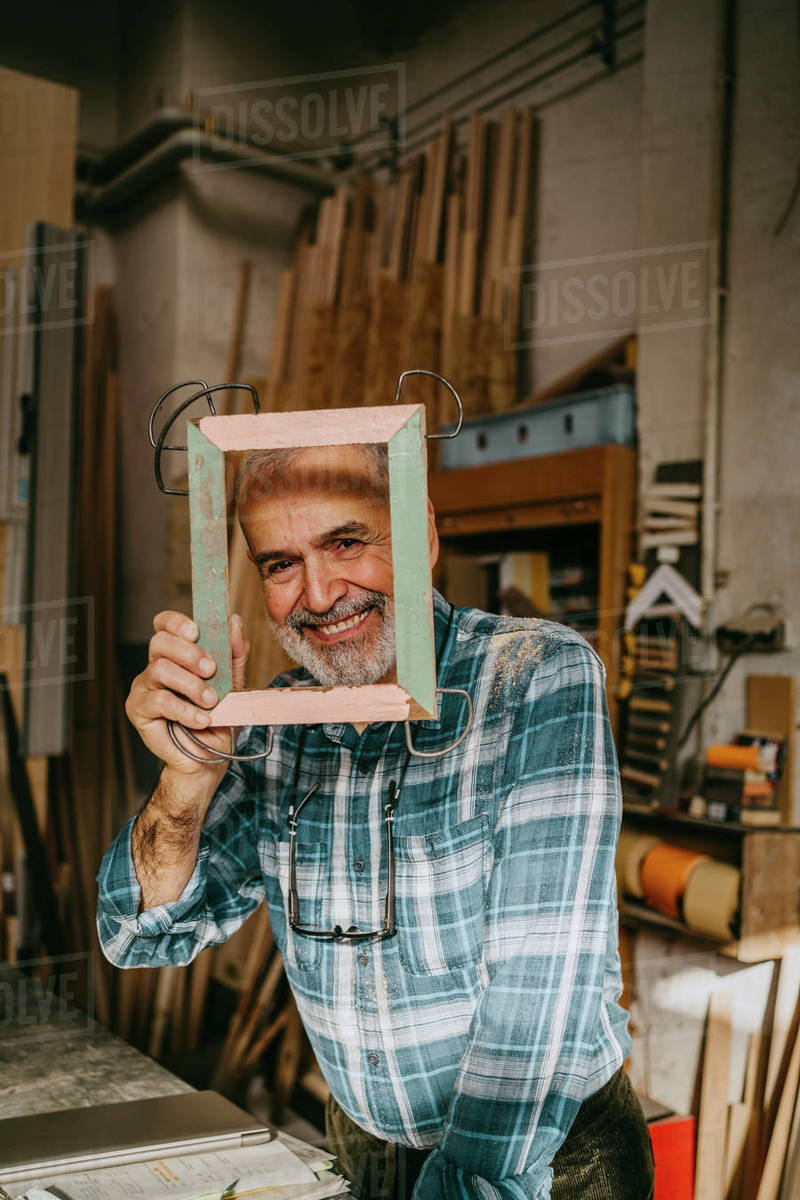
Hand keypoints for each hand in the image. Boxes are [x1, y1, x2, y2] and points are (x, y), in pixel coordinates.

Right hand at [126, 610, 249, 777]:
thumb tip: (234, 620)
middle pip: (160, 642)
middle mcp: (156, 666)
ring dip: (191, 685)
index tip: (196, 631)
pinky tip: (201, 720)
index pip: (165, 625)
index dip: (176, 622)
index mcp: (176, 655)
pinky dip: (185, 710)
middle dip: (189, 653)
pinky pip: (159, 700)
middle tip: (211, 670)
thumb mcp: (234, 681)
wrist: (211, 756)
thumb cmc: (220, 717)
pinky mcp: (138, 709)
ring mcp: (144, 686)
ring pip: (160, 669)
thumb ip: (235, 652)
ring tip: (211, 702)